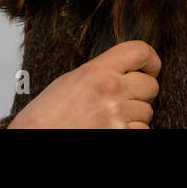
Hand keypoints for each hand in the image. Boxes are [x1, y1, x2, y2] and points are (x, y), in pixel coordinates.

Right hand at [7, 40, 161, 128]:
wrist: (36, 136)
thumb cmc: (46, 115)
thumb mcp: (71, 80)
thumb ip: (101, 72)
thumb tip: (126, 71)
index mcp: (98, 70)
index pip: (140, 51)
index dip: (150, 60)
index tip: (150, 68)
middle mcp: (111, 90)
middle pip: (150, 85)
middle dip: (141, 93)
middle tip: (126, 99)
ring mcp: (117, 115)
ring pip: (147, 111)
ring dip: (135, 116)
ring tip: (111, 117)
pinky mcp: (120, 135)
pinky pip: (142, 130)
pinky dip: (131, 131)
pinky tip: (112, 128)